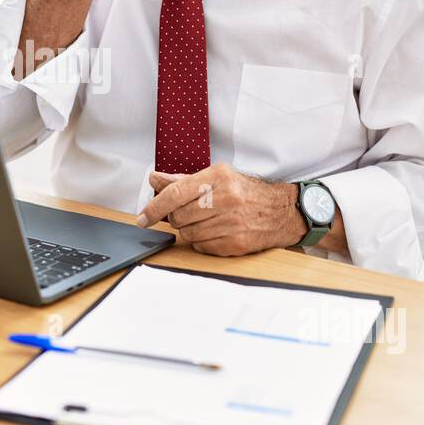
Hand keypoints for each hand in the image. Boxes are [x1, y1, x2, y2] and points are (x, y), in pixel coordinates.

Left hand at [136, 164, 307, 256]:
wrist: (281, 211)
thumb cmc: (245, 192)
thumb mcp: (216, 177)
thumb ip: (182, 181)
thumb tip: (154, 179)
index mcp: (217, 177)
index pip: (175, 194)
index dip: (154, 208)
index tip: (143, 218)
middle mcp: (225, 199)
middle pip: (179, 217)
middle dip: (177, 218)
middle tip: (190, 214)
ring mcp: (231, 223)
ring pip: (188, 234)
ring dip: (190, 230)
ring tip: (207, 221)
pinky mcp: (236, 243)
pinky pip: (202, 247)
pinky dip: (203, 242)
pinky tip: (216, 232)